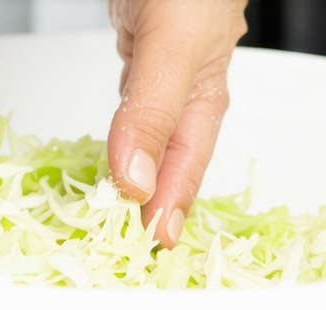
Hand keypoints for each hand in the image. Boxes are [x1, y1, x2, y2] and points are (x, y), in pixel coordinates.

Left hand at [108, 0, 247, 247]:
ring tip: (128, 216)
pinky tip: (122, 159)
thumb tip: (135, 181)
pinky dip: (129, 148)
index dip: (169, 213)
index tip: (149, 248)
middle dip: (159, 209)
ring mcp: (166, 81)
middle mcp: (187, 98)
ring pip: (158, 148)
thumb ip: (152, 112)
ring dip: (145, 184)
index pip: (185, 172)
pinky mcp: (145, 62)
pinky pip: (139, 120)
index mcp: (203, 100)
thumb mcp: (173, 45)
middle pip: (174, 168)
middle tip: (134, 246)